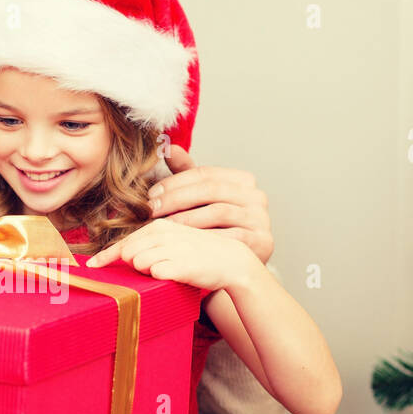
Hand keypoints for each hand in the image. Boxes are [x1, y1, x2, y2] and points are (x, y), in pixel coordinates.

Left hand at [85, 218, 253, 290]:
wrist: (231, 262)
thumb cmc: (199, 255)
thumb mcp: (173, 242)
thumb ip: (148, 245)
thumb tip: (122, 255)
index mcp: (159, 226)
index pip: (124, 242)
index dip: (105, 256)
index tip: (91, 266)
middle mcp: (162, 233)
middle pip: (126, 253)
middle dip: (133, 265)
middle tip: (155, 269)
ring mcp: (169, 247)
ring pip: (137, 263)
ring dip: (146, 272)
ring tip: (167, 271)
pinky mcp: (178, 264)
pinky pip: (154, 274)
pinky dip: (160, 277)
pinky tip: (174, 275)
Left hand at [148, 144, 273, 264]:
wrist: (238, 266)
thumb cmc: (215, 229)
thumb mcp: (201, 201)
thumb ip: (186, 174)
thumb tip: (168, 147)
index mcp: (243, 180)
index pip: (205, 173)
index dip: (175, 182)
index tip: (150, 194)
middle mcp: (257, 196)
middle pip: (211, 190)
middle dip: (177, 199)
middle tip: (151, 210)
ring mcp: (261, 218)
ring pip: (218, 211)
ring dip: (186, 219)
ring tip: (163, 227)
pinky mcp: (262, 242)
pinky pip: (227, 237)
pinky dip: (202, 239)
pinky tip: (181, 244)